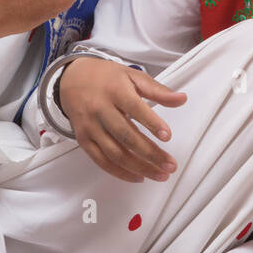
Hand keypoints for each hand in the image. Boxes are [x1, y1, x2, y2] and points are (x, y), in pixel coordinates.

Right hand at [58, 57, 186, 183]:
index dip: (152, 123)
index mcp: (114, 90)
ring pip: (115, 153)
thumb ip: (157, 90)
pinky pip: (101, 161)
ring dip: (139, 168)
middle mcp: (100, 109)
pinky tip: (138, 176)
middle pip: (126, 136)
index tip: (167, 135)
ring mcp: (90, 126)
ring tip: (160, 174)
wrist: (71, 79)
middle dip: (150, 154)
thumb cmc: (105, 77)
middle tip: (170, 165)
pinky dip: (120, 172)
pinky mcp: (83, 140)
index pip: (135, 108)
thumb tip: (181, 98)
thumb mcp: (132, 76)